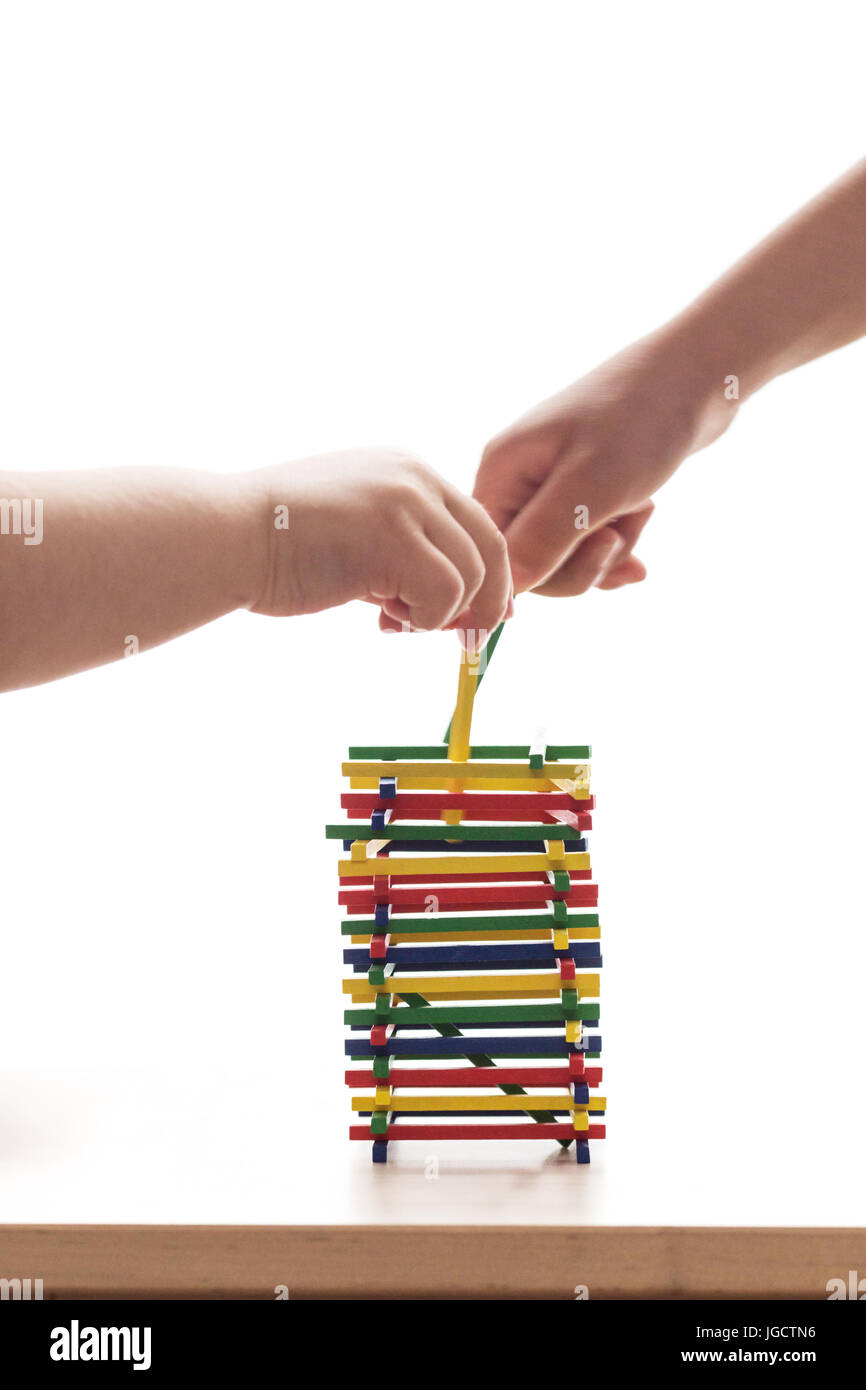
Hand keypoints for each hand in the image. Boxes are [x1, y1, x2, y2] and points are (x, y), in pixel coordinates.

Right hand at [248, 448, 512, 634]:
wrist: (225, 537)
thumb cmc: (278, 546)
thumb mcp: (356, 534)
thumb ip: (402, 553)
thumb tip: (452, 601)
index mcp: (407, 469)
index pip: (475, 523)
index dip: (488, 575)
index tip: (484, 614)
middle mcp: (414, 476)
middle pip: (489, 545)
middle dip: (486, 601)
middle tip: (467, 640)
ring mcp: (405, 501)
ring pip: (470, 573)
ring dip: (441, 612)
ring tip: (394, 619)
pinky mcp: (393, 536)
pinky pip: (445, 593)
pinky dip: (426, 618)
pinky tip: (384, 618)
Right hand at [473, 326, 736, 595]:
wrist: (698, 372)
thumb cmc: (642, 421)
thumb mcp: (592, 487)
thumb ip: (544, 540)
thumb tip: (508, 590)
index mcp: (502, 471)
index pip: (496, 557)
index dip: (540, 575)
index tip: (594, 553)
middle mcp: (517, 478)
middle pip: (531, 563)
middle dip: (582, 563)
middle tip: (617, 535)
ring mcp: (549, 483)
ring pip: (565, 556)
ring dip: (609, 549)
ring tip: (638, 510)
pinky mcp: (582, 488)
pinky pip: (588, 540)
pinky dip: (618, 539)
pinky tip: (642, 520)